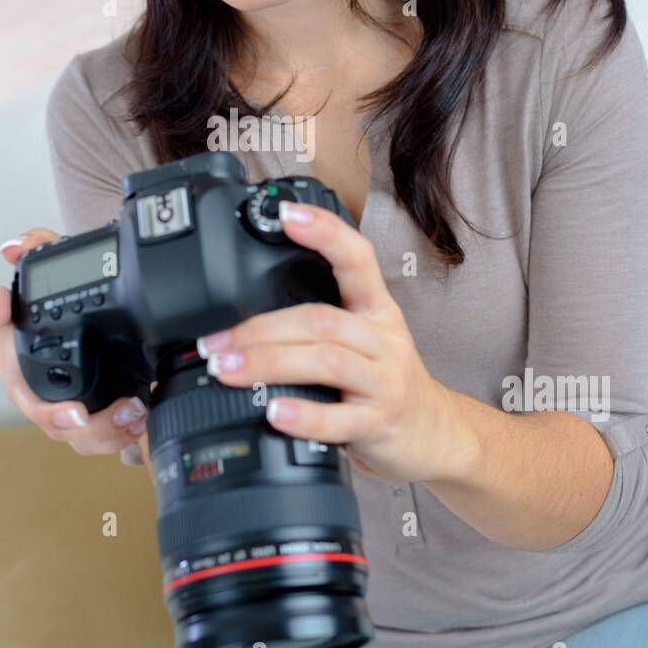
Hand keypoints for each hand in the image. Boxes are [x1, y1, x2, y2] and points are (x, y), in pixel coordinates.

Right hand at [0, 227, 153, 469]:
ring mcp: (50, 402)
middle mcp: (26, 373)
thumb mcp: (67, 272)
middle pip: (28, 401)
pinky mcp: (79, 421)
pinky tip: (135, 423)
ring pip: (61, 430)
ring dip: (95, 429)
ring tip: (129, 412)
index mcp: (17, 336)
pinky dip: (113, 435)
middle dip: (53, 414)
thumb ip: (41, 247)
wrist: (110, 338)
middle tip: (80, 414)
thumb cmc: (77, 312)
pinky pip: (87, 439)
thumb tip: (13, 246)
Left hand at [196, 200, 454, 483]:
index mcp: (374, 309)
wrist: (433, 433)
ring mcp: (384, 381)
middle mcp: (382, 339)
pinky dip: (305, 416)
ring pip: (328, 360)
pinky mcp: (380, 423)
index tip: (285, 214)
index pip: (357, 258)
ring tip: (227, 369)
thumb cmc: (382, 380)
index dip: (325, 232)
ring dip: (270, 362)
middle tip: (214, 343)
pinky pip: (340, 420)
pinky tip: (274, 413)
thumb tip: (241, 314)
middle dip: (261, 327)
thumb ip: (315, 322)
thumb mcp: (361, 338)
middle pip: (322, 319)